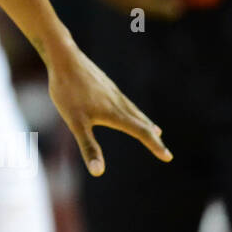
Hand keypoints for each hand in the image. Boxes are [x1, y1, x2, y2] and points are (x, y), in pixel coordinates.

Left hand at [46, 43, 171, 175]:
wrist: (64, 59)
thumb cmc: (68, 91)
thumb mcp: (76, 123)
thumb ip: (88, 147)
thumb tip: (98, 172)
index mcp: (115, 113)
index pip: (141, 132)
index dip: (155, 146)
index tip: (168, 157)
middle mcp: (119, 102)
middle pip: (141, 121)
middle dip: (152, 136)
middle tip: (163, 148)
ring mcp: (113, 91)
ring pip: (133, 110)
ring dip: (144, 122)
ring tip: (153, 128)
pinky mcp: (105, 84)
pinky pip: (123, 101)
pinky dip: (132, 110)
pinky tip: (124, 107)